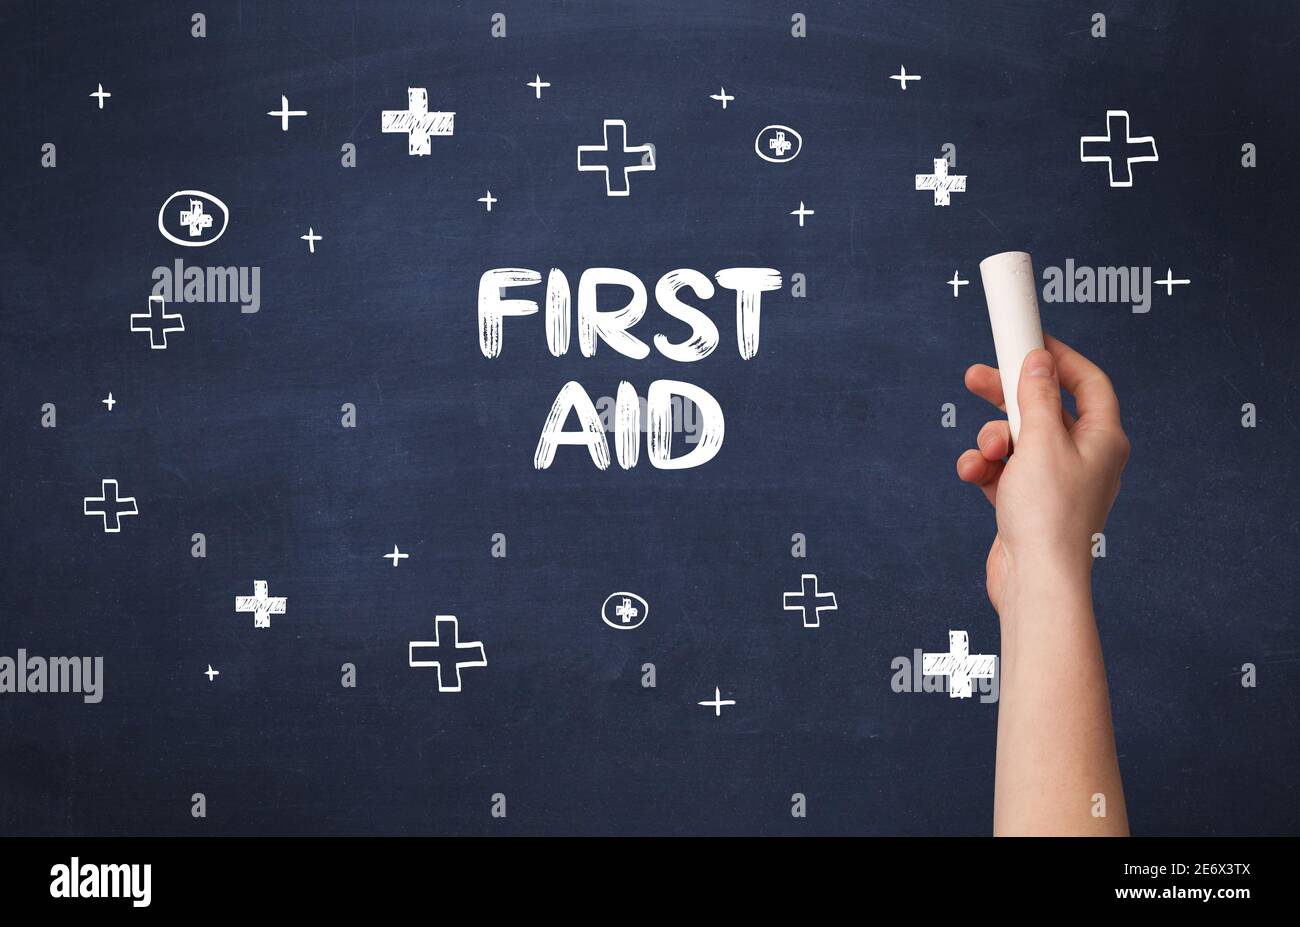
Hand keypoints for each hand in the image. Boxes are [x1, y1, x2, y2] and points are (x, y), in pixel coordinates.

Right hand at [955, 335, 1129, 613]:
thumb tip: (1038, 361)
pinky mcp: (1027, 502)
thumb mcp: (1041, 442)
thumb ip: (1036, 397)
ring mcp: (1054, 481)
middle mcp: (1083, 458)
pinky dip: (985, 468)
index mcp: (1103, 439)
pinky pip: (1001, 470)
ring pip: (1016, 440)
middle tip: (977, 377)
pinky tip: (973, 474)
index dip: (1059, 358)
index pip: (1088, 383)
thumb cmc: (1048, 515)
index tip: (1029, 340)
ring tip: (985, 454)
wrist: (1035, 579)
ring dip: (991, 440)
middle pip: (1043, 409)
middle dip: (1007, 396)